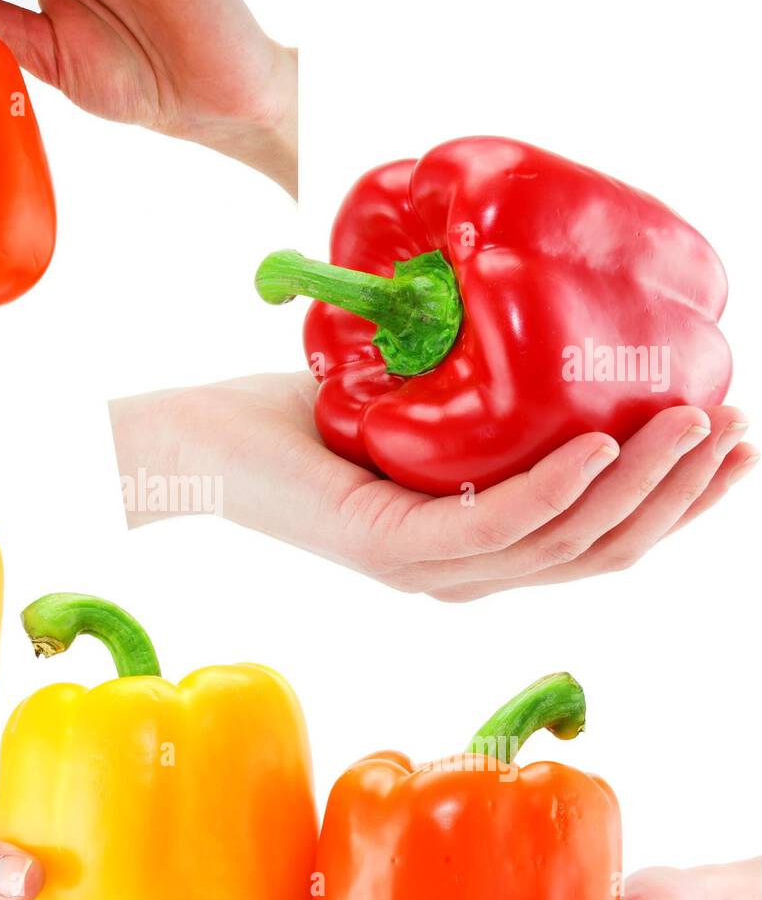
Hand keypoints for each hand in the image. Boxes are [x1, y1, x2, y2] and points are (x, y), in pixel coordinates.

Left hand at [110, 372, 756, 599]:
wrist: (193, 440)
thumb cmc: (297, 416)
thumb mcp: (415, 402)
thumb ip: (486, 397)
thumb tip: (562, 328)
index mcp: (474, 547)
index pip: (599, 539)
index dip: (677, 502)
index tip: (737, 441)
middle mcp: (460, 571)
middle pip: (600, 550)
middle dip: (683, 495)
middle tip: (742, 429)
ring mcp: (424, 567)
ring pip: (562, 543)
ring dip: (641, 487)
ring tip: (696, 423)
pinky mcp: (385, 546)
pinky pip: (491, 528)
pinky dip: (554, 492)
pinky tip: (601, 449)